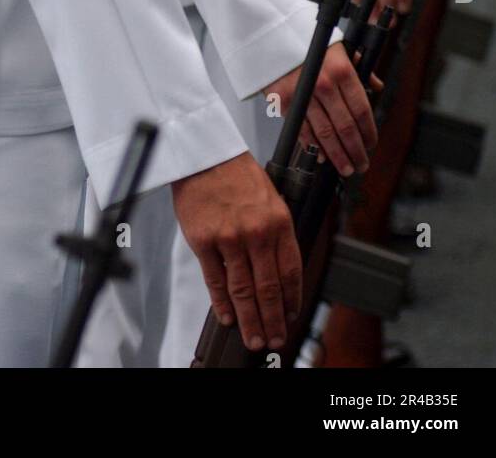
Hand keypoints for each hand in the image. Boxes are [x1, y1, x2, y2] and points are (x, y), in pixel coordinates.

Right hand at [172, 152, 301, 351]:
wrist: (205, 155)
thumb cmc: (236, 174)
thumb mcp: (270, 197)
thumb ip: (276, 233)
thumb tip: (279, 272)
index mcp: (279, 221)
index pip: (291, 272)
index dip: (292, 300)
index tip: (291, 316)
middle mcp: (257, 232)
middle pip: (268, 289)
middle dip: (273, 320)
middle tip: (274, 339)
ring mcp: (229, 238)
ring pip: (243, 291)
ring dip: (250, 320)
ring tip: (253, 339)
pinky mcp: (204, 241)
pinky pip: (215, 280)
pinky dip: (221, 303)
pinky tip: (227, 317)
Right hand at [265, 43, 376, 177]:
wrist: (270, 32)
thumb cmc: (306, 39)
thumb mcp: (338, 46)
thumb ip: (359, 68)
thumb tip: (376, 86)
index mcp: (342, 70)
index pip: (362, 110)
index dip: (369, 132)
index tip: (371, 144)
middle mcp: (324, 84)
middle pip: (346, 128)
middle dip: (356, 151)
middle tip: (362, 164)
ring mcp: (303, 95)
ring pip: (325, 134)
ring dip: (338, 155)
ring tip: (346, 168)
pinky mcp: (284, 101)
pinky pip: (302, 130)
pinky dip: (313, 146)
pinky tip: (322, 156)